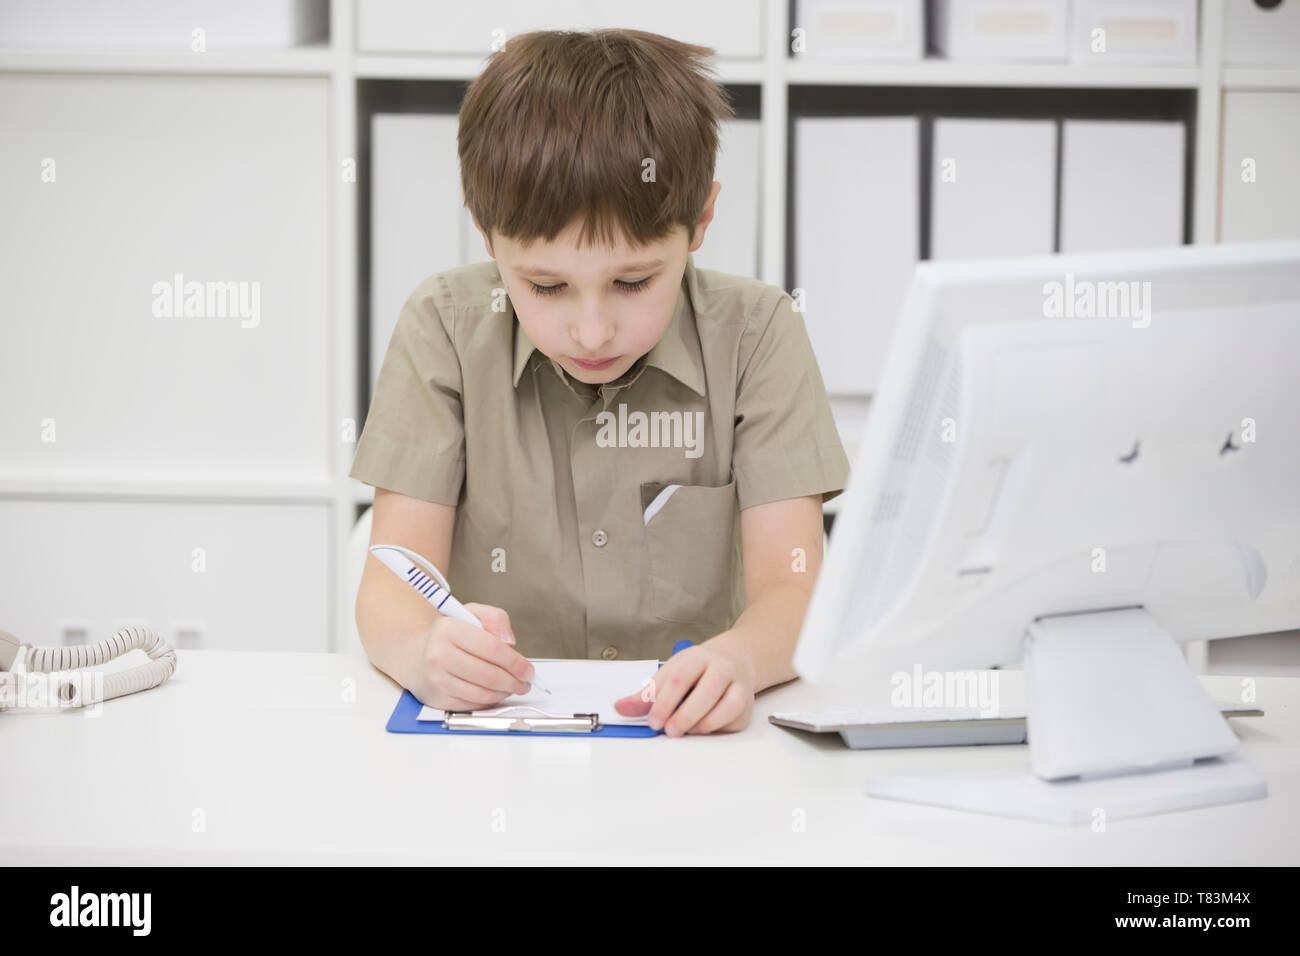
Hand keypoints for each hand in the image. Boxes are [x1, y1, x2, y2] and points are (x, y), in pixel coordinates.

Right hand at [404, 603, 534, 710]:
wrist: (416, 654)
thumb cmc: (450, 635)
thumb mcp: (472, 614)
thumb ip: (496, 619)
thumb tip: (509, 642)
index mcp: (449, 630)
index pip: (491, 648)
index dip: (515, 662)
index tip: (528, 669)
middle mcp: (439, 655)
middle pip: (488, 675)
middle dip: (514, 682)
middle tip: (525, 682)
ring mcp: (436, 679)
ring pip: (482, 694)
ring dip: (504, 693)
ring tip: (513, 687)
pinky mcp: (436, 698)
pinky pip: (471, 705)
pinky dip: (489, 701)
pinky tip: (495, 693)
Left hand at [613, 639, 755, 735]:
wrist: (733, 660)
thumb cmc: (697, 671)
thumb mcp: (670, 673)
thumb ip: (646, 694)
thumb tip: (620, 708)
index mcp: (697, 657)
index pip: (679, 677)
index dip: (664, 702)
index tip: (653, 721)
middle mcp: (722, 668)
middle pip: (706, 692)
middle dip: (685, 716)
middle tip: (669, 731)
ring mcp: (739, 685)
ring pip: (729, 706)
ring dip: (704, 724)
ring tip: (687, 731)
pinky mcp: (747, 704)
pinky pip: (735, 720)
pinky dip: (718, 728)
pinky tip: (703, 728)